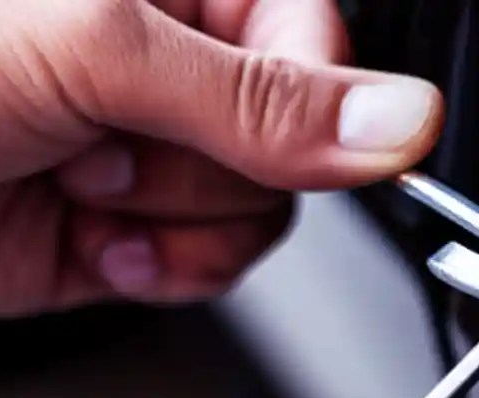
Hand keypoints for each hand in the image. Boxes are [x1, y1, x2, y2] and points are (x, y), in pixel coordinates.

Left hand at [0, 0, 442, 315]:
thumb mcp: (93, 51)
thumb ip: (257, 98)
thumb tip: (397, 124)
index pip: (320, 47)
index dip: (310, 104)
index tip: (266, 136)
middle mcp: (175, 71)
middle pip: (298, 145)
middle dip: (208, 165)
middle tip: (114, 138)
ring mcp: (151, 154)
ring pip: (258, 214)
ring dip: (173, 219)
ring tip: (80, 178)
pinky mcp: (124, 230)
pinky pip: (208, 267)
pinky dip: (159, 270)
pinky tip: (95, 238)